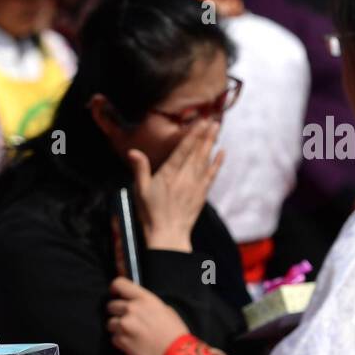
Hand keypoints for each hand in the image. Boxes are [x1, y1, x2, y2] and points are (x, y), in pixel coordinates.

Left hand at [106, 277, 188, 354]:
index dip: (114, 288)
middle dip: (117, 313)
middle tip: (127, 321)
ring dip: (117, 329)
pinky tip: (132, 344)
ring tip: (131, 334)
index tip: (115, 294)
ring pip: (110, 323)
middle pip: (111, 306)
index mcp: (144, 299)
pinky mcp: (121, 341)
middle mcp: (132, 309)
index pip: (119, 284)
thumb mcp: (165, 310)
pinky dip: (120, 342)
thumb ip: (147, 304)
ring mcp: (125, 325)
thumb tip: (136, 304)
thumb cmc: (174, 332)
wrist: (175, 354)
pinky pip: (114, 338)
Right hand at [126, 119, 222, 251]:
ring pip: (205, 159)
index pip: (183, 150)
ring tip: (217, 128)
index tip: (200, 121)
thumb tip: (133, 151)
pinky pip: (211, 174)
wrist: (168, 235)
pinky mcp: (201, 194)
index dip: (193, 134)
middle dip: (205, 134)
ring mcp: (195, 185)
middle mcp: (184, 177)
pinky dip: (217, 163)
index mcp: (168, 174)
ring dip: (211, 143)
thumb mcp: (140, 190)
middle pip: (197, 151)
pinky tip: (221, 152)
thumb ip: (140, 169)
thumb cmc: (151, 214)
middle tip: (213, 119)